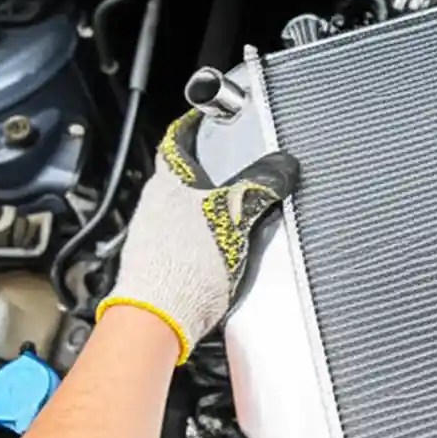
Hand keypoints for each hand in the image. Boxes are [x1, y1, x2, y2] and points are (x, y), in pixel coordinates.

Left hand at [99, 110, 298, 362]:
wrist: (159, 319)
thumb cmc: (186, 265)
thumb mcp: (236, 214)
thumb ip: (261, 184)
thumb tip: (283, 165)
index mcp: (168, 181)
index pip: (178, 139)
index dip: (193, 125)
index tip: (205, 118)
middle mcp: (154, 203)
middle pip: (182, 174)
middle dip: (208, 171)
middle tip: (235, 169)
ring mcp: (153, 234)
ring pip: (182, 207)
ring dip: (205, 206)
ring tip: (234, 212)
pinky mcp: (158, 261)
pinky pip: (183, 237)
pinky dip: (201, 236)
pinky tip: (219, 251)